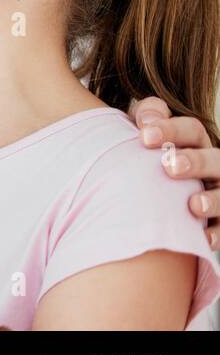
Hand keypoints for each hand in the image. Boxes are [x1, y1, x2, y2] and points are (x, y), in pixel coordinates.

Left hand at [132, 96, 218, 249]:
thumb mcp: (150, 133)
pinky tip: (203, 238)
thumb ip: (148, 116)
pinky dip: (217, 234)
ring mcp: (219, 193)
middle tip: (169, 165)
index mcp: (195, 143)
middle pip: (215, 160)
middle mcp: (214, 166)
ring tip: (193, 205)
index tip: (143, 136)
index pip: (192, 130)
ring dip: (213, 200)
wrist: (157, 193)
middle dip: (195, 162)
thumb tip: (146, 119)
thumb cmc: (149, 157)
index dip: (170, 130)